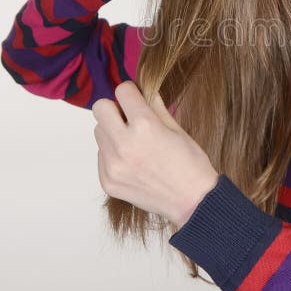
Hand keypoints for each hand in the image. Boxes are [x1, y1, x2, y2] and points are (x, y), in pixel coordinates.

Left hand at [91, 81, 218, 228]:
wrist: (192, 201)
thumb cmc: (190, 164)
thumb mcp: (177, 128)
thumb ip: (155, 106)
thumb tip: (143, 90)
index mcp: (145, 125)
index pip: (122, 90)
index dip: (132, 92)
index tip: (138, 99)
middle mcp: (124, 144)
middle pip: (100, 108)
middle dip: (115, 109)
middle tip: (130, 120)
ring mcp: (113, 165)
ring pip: (98, 132)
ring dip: (112, 132)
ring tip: (135, 145)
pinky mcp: (107, 181)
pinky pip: (101, 155)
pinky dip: (113, 154)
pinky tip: (133, 163)